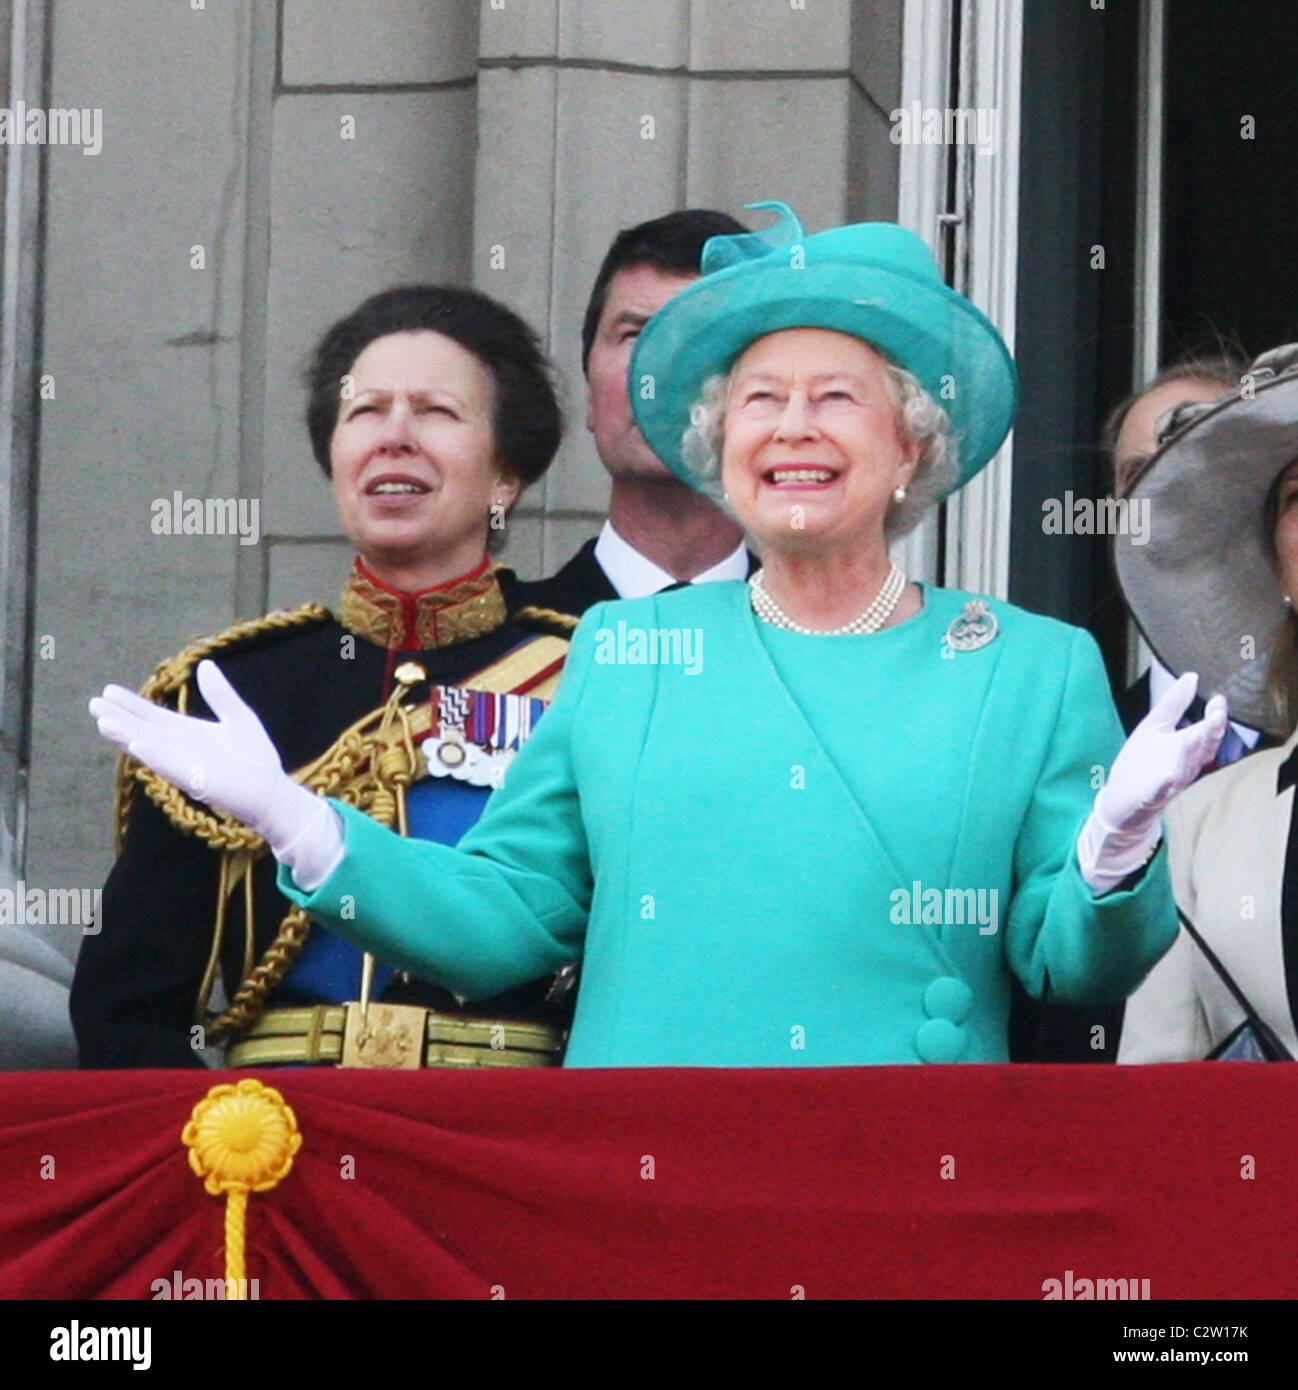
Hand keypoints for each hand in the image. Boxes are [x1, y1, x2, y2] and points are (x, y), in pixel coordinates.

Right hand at [90, 660, 341, 883]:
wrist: (270, 790)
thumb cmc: (255, 758)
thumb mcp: (238, 716)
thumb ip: (220, 694)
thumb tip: (205, 665)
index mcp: (187, 733)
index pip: (152, 716)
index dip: (131, 704)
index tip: (108, 691)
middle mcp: (180, 748)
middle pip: (143, 730)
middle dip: (119, 718)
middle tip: (94, 704)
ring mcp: (185, 765)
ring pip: (151, 747)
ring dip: (127, 736)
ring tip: (104, 722)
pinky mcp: (196, 780)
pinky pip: (171, 766)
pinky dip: (155, 756)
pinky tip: (139, 745)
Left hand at [1077, 672, 1227, 893]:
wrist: (1120, 798)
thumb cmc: (1142, 761)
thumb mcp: (1155, 726)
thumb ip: (1174, 703)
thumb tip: (1191, 676)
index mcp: (1186, 748)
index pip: (1206, 733)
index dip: (1215, 718)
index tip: (1219, 699)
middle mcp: (1182, 765)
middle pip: (1200, 750)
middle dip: (1209, 733)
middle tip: (1216, 716)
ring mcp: (1167, 783)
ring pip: (1184, 769)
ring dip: (1190, 754)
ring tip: (1196, 737)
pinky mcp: (1148, 796)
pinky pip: (1159, 791)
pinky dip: (1163, 785)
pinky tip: (1167, 776)